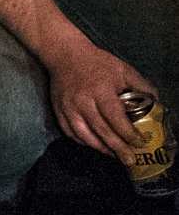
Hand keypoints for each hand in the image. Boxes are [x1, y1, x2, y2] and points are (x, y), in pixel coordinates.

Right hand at [44, 40, 147, 156]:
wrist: (65, 54)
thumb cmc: (97, 62)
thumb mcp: (123, 69)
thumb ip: (141, 86)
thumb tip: (156, 104)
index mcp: (101, 91)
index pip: (115, 118)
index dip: (128, 133)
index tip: (140, 142)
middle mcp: (83, 102)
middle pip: (101, 131)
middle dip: (118, 148)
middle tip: (130, 160)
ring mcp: (68, 108)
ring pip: (84, 135)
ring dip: (100, 148)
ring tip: (114, 156)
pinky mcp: (58, 110)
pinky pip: (70, 133)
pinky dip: (83, 142)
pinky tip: (95, 145)